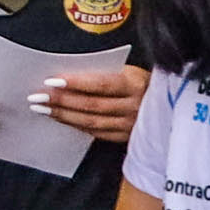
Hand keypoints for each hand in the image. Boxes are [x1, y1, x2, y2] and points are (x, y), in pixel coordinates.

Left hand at [29, 64, 147, 140]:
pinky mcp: (127, 138)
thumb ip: (106, 74)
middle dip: (61, 101)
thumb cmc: (145, 82)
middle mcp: (135, 106)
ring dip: (63, 115)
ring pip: (91, 122)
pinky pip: (97, 133)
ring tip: (42, 109)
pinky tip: (61, 119)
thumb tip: (69, 75)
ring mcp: (131, 125)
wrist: (172, 103)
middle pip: (92, 105)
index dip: (76, 83)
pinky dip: (76, 126)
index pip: (101, 84)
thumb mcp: (131, 71)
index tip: (51, 80)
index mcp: (136, 84)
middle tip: (37, 97)